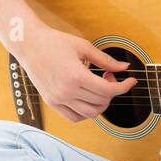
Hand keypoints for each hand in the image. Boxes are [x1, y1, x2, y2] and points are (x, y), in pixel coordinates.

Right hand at [15, 24, 137, 122]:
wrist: (28, 44)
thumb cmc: (54, 42)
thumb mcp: (83, 46)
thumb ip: (106, 60)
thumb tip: (124, 67)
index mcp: (76, 77)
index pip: (109, 90)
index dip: (124, 86)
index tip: (131, 81)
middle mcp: (67, 92)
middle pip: (102, 101)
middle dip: (112, 90)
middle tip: (108, 75)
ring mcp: (58, 99)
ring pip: (90, 114)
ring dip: (101, 102)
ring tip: (98, 85)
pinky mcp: (52, 103)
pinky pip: (75, 117)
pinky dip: (86, 112)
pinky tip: (88, 97)